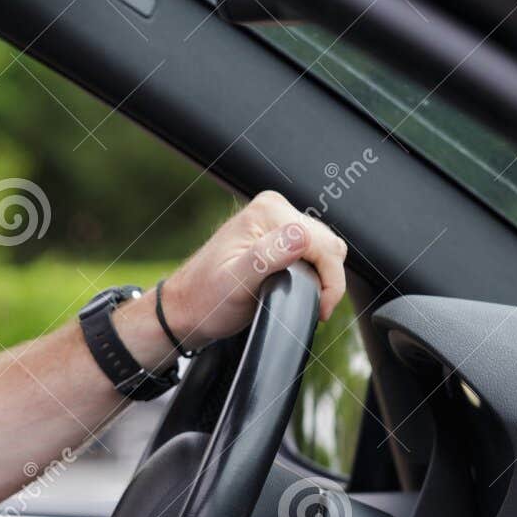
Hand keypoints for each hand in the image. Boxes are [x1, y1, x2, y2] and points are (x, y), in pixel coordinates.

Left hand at [160, 190, 347, 347]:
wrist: (186, 308)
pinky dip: (314, 272)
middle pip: (328, 244)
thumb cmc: (206, 301)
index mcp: (267, 212)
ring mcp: (275, 219)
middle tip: (312, 308)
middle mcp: (273, 207)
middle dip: (327, 280)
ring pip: (325, 247)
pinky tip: (298, 288)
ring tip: (303, 298)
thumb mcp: (236, 284)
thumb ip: (267, 257)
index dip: (330, 281)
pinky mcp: (277, 233)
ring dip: (322, 276)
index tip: (320, 309)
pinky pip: (313, 250)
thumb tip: (300, 237)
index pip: (324, 244)